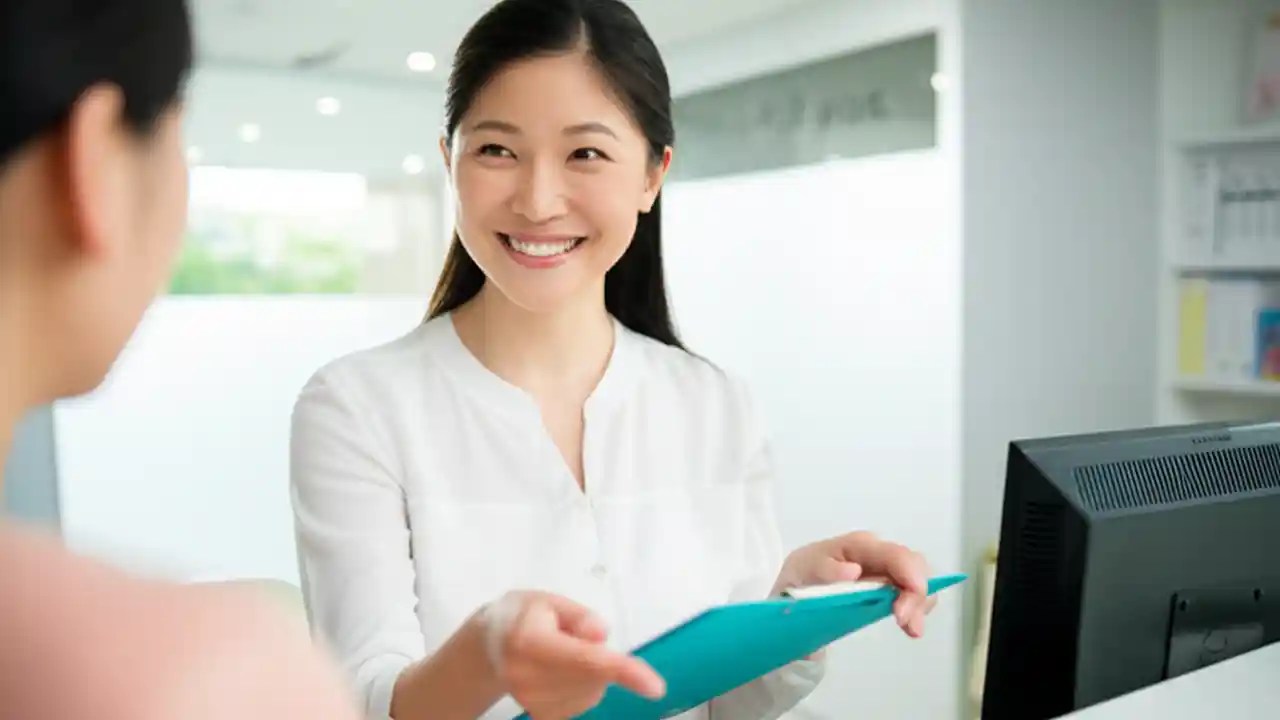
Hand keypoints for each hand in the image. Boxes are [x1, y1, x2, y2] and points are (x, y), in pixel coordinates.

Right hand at [480, 591, 665, 719]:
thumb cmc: (525, 615)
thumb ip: (579, 616)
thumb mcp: (550, 601)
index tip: (655, 686)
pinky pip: (584, 702)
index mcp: (529, 642)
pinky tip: (563, 671)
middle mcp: (526, 678)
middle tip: (575, 635)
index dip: (623, 671)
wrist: (490, 645)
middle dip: (601, 656)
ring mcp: (531, 701)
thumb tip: (601, 637)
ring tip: (563, 652)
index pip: (584, 660)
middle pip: (594, 677)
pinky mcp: (539, 715)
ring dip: (593, 672)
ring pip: (592, 692)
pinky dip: (585, 686)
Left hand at [773, 531, 934, 638]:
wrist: (793, 593)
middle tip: (906, 623)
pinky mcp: (888, 587)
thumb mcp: (802, 571)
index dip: (907, 575)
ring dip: (919, 604)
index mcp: (856, 545)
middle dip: (916, 593)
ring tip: (911, 629)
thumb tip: (853, 571)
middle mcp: (876, 553)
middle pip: (912, 564)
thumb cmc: (799, 577)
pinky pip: (911, 593)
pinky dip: (916, 609)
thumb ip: (825, 569)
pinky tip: (910, 627)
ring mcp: (884, 569)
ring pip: (917, 579)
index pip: (892, 553)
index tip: (903, 608)